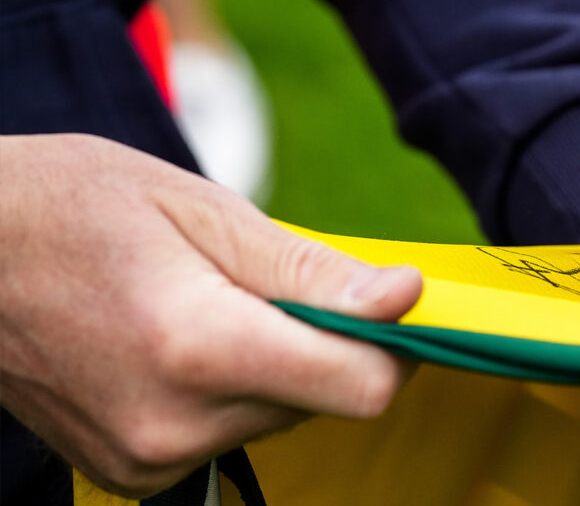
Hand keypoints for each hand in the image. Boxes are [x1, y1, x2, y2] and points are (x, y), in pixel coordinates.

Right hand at [0, 134, 421, 496]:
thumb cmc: (73, 207)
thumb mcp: (205, 212)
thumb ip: (314, 271)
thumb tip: (406, 299)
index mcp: (200, 347)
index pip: (361, 387)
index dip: (394, 344)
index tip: (388, 303)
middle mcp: (174, 425)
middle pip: (323, 400)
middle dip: (324, 343)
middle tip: (263, 282)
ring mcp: (145, 460)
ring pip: (280, 417)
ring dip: (276, 365)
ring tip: (207, 304)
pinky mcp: (130, 472)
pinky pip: (228, 434)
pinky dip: (231, 391)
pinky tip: (181, 342)